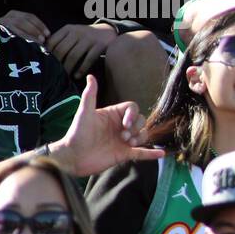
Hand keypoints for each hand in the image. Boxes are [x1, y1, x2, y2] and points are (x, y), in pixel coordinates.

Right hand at [0, 9, 50, 43]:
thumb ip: (31, 31)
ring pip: (18, 24)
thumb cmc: (12, 39)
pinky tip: (27, 43)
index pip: (30, 17)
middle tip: (43, 39)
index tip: (48, 34)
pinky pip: (11, 31)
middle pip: (24, 20)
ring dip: (29, 33)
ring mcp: (1, 22)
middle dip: (35, 29)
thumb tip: (46, 36)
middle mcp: (8, 16)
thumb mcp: (22, 32)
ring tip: (38, 42)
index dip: (40, 25)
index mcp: (15, 14)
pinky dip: (21, 36)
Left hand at [47, 23, 116, 77]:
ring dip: (68, 68)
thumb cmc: (85, 35)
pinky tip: (77, 76)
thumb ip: (60, 40)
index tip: (45, 63)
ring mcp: (89, 39)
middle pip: (62, 49)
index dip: (47, 53)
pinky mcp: (99, 46)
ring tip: (64, 76)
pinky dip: (81, 69)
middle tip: (53, 73)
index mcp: (68, 29)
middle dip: (57, 63)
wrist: (107, 31)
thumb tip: (44, 53)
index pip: (52, 41)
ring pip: (74, 56)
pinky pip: (88, 60)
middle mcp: (77, 32)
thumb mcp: (72, 33)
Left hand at [49, 74, 164, 175]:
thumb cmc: (77, 133)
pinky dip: (152, 154)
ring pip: (143, 135)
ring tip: (129, 143)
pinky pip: (142, 153)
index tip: (125, 124)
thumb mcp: (84, 113)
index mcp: (113, 115)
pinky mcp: (125, 154)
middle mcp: (120, 126)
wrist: (73, 157)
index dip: (132, 115)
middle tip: (123, 136)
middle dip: (136, 127)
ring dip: (141, 138)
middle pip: (140, 120)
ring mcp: (124, 141)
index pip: (132, 108)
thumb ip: (90, 95)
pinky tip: (161, 154)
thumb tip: (90, 76)